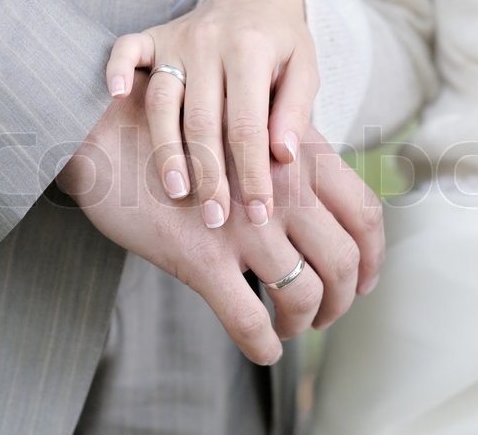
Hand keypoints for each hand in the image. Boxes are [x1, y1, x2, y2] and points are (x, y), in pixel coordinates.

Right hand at [58, 76, 383, 363]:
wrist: (103, 129)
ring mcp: (242, 225)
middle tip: (329, 312)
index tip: (367, 279)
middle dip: (344, 298)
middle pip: (344, 261)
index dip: (375, 256)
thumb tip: (319, 209)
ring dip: (304, 323)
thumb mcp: (247, 128)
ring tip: (290, 327)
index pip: (365, 213)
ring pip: (303, 295)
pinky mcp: (201, 257)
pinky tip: (264, 348)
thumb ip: (286, 162)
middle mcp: (281, 189)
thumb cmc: (179, 131)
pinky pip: (249, 320)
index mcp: (299, 155)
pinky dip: (263, 345)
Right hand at [105, 0, 317, 229]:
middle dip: (210, 175)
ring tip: (176, 191)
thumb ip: (296, 111)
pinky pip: (127, 48)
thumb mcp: (305, 70)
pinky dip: (117, 70)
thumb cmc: (282, 46)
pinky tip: (116, 98)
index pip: (248, 124)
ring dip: (166, 148)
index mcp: (251, 52)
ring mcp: (178, 38)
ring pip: (163, 99)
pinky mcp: (154, 36)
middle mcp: (210, 43)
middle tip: (215, 218)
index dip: (253, 172)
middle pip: (203, 120)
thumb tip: (283, 156)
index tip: (258, 211)